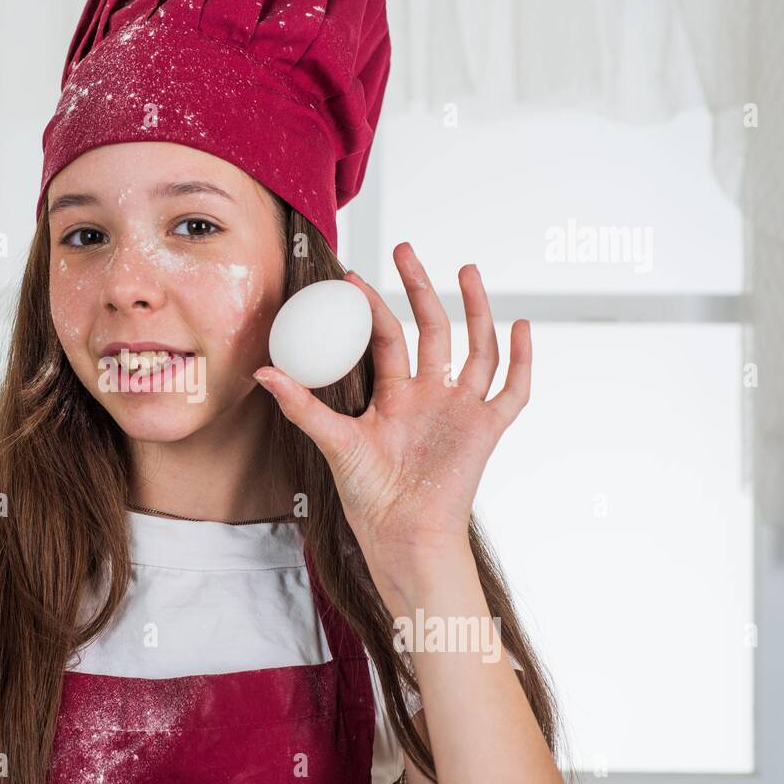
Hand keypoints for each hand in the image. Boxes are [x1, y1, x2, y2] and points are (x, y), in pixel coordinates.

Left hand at [254, 242, 530, 593]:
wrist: (403, 535)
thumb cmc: (367, 496)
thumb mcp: (333, 442)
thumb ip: (303, 406)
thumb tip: (262, 373)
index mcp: (393, 395)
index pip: (385, 337)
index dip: (372, 306)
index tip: (353, 276)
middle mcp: (429, 396)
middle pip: (431, 329)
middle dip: (421, 288)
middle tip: (405, 249)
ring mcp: (460, 410)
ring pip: (475, 348)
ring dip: (476, 309)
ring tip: (468, 270)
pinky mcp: (486, 429)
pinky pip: (512, 389)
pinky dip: (521, 359)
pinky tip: (520, 325)